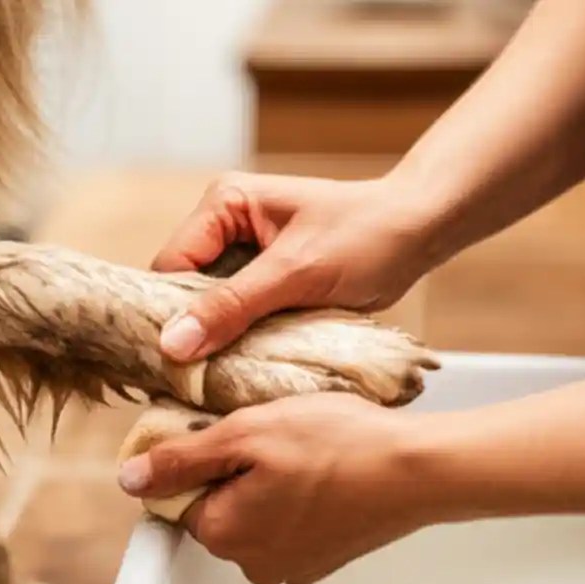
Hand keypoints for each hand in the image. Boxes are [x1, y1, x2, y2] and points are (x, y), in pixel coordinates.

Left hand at [118, 394, 436, 583]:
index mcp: (225, 535)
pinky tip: (325, 469)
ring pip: (256, 514)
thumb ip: (182, 459)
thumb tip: (130, 479)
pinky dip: (300, 497)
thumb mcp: (246, 433)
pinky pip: (291, 524)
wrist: (417, 470)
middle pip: (218, 507)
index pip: (181, 495)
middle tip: (274, 434)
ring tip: (305, 449)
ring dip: (269, 481)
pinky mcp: (325, 559)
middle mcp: (253, 565)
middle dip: (236, 470)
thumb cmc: (337, 444)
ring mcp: (293, 567)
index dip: (202, 455)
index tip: (235, 431)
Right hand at [153, 172, 441, 362]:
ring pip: (209, 310)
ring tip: (215, 379)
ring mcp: (245, 257)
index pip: (170, 266)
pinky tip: (241, 369)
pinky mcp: (266, 283)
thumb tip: (172, 344)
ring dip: (217, 341)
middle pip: (184, 290)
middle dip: (191, 331)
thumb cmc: (365, 237)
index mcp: (223, 204)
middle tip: (191, 379)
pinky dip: (240, 342)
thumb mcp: (295, 273)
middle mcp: (225, 226)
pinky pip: (237, 318)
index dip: (165, 313)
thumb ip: (232, 307)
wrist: (419, 234)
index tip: (168, 363)